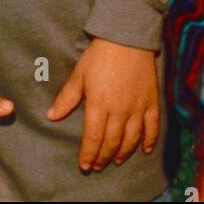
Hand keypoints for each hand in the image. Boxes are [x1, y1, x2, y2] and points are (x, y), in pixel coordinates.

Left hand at [46, 36, 159, 171]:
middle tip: (98, 166)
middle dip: (103, 158)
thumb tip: (51, 116)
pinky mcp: (151, 102)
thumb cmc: (99, 54)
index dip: (88, 154)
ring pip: (131, 139)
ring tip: (116, 160)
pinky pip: (153, 127)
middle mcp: (119, 111)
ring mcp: (137, 108)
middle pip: (111, 143)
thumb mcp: (79, 74)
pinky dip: (150, 141)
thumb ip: (66, 98)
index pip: (93, 138)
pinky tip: (145, 150)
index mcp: (99, 105)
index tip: (84, 165)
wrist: (127, 37)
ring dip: (123, 153)